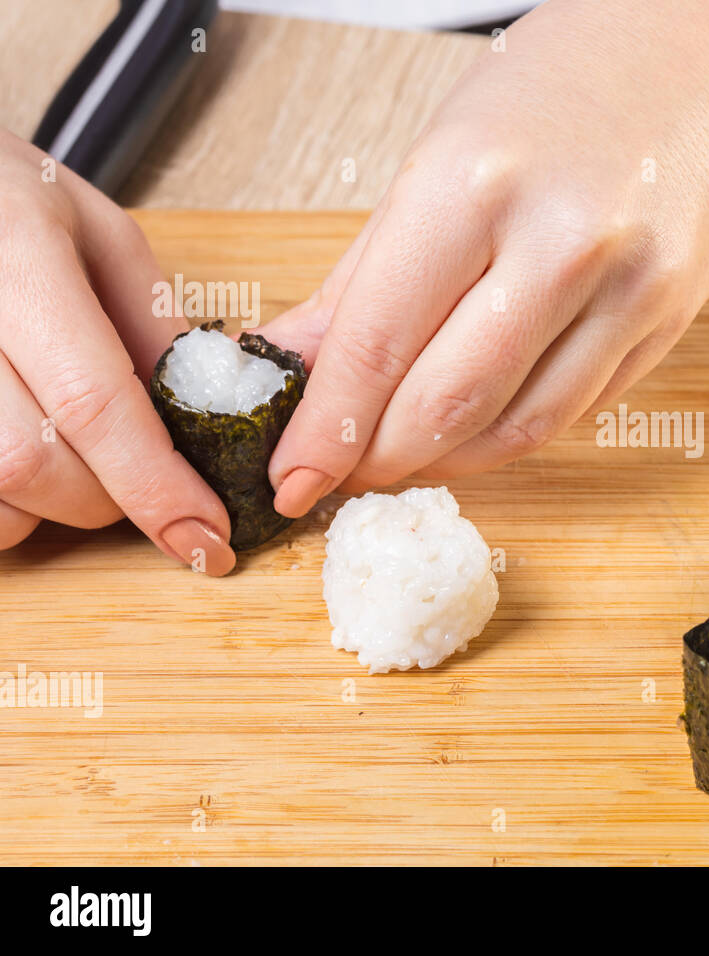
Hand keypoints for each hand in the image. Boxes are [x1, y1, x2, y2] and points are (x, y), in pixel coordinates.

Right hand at [0, 128, 235, 573]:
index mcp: (19, 256)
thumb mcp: (101, 236)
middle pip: (25, 464)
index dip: (155, 485)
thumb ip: (151, 331)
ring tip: (68, 463)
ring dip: (39, 510)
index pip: (91, 401)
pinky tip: (19, 461)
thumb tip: (206, 428)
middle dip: (103, 501)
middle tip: (138, 485)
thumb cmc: (9, 198)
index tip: (206, 537)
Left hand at [262, 0, 708, 514]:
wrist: (708, 50)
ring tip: (405, 452)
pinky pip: (576, 409)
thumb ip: (365, 276)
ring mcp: (631, 288)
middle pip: (447, 404)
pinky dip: (513, 431)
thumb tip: (295, 363)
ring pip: (519, 428)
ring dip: (448, 459)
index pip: (380, 343)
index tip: (292, 476)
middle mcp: (563, 241)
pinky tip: (477, 423)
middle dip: (378, 458)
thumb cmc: (568, 82)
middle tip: (341, 471)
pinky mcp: (670, 321)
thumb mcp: (441, 153)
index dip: (325, 428)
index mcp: (477, 182)